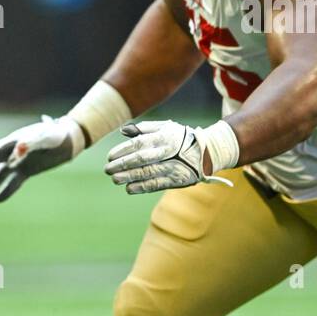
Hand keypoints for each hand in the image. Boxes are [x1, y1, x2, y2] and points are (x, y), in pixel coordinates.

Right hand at [0, 115, 84, 201]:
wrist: (68, 140)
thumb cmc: (57, 135)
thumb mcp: (46, 136)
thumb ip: (33, 142)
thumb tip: (18, 149)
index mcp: (15, 140)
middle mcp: (14, 151)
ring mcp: (20, 161)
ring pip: (2, 175)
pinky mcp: (27, 170)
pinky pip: (14, 181)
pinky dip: (7, 190)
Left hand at [105, 120, 231, 194]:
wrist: (208, 152)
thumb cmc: (181, 138)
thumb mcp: (166, 127)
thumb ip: (143, 128)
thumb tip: (122, 130)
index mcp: (163, 137)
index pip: (139, 144)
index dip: (122, 151)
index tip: (110, 156)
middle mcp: (168, 152)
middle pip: (141, 159)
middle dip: (122, 165)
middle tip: (108, 169)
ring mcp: (173, 167)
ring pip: (147, 173)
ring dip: (129, 177)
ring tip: (115, 179)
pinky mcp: (177, 180)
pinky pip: (157, 184)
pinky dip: (142, 187)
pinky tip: (129, 188)